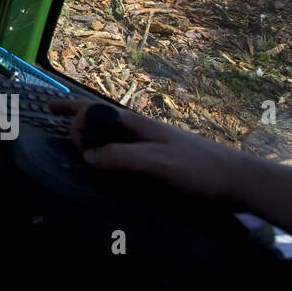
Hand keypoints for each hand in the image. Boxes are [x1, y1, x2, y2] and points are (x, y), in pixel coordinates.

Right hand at [48, 98, 242, 201]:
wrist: (236, 180)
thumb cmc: (199, 167)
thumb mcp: (158, 163)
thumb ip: (122, 157)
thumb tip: (88, 157)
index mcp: (135, 123)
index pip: (93, 110)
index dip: (74, 120)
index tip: (71, 142)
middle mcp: (137, 129)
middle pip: (97, 117)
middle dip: (73, 115)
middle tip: (54, 119)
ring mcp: (146, 143)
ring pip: (108, 132)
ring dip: (88, 131)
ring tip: (69, 135)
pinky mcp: (154, 159)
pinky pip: (120, 149)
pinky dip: (105, 149)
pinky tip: (102, 159)